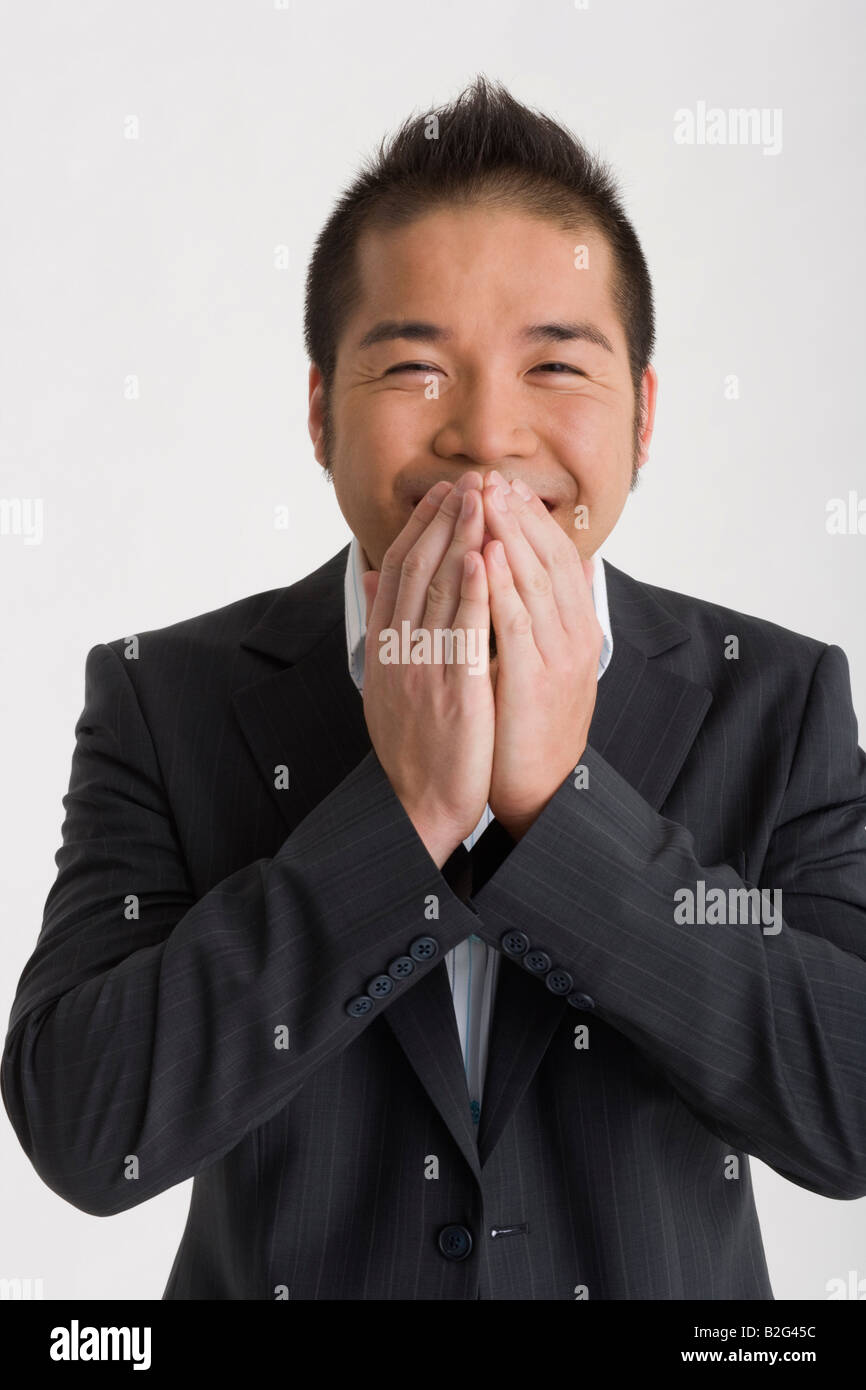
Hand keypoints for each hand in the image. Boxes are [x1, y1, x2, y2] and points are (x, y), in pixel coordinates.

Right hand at [361, 475, 494, 867]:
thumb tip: (370, 577)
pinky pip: (465, 633)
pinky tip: (489, 557)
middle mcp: (399, 651)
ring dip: (464, 539)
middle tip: (468, 480)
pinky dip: (476, 591)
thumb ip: (382, 626)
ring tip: (483, 499)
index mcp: (384, 647)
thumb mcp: (384, 680)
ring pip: (442, 591)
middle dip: (445, 519)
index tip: (442, 493)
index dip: (420, 527)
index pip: (398, 570)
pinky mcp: (456, 693)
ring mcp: (425, 670)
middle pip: (418, 569)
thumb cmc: (411, 744)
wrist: (415, 803)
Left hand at [481, 471, 602, 840]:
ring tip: (486, 497)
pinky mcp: (537, 680)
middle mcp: (575, 635)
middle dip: (518, 514)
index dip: (529, 519)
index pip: (556, 557)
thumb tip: (515, 575)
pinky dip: (502, 585)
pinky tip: (485, 555)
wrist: (538, 788)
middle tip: (490, 476)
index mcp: (574, 628)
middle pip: (549, 558)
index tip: (501, 485)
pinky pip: (518, 622)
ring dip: (510, 535)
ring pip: (536, 580)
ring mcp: (560, 656)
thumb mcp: (531, 662)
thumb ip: (523, 618)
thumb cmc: (525, 725)